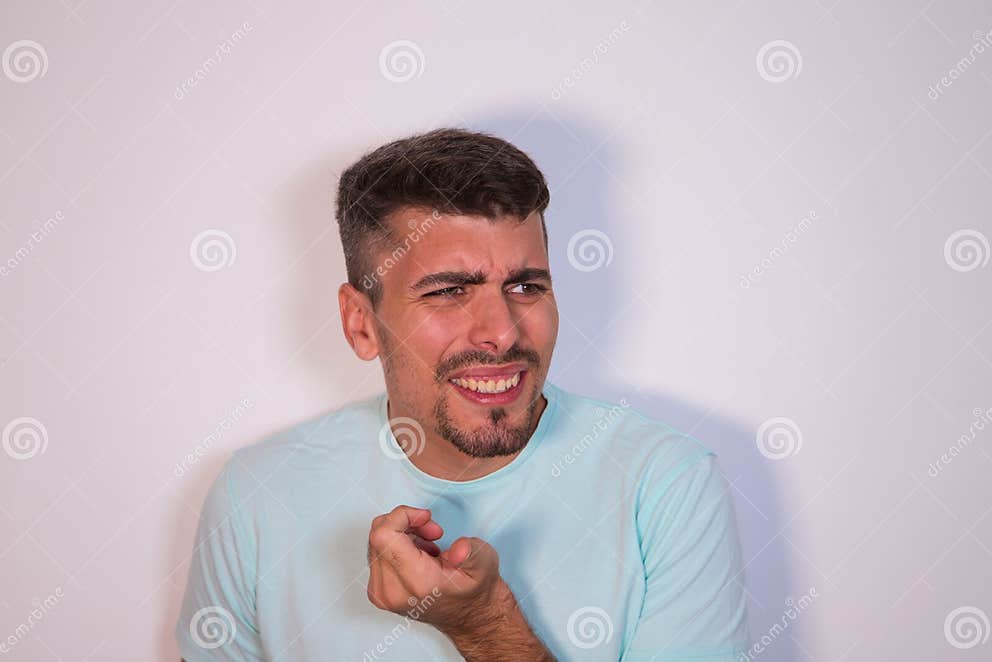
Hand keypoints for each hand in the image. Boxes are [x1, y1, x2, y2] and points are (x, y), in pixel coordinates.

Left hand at [366, 505, 504, 633]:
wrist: (469, 617)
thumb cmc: (474, 590)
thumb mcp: (484, 564)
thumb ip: (472, 553)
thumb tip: (460, 550)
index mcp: (417, 583)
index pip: (384, 536)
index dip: (402, 516)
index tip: (424, 518)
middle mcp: (392, 591)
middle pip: (378, 534)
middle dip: (406, 522)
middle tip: (432, 532)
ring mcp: (382, 593)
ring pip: (376, 540)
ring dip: (402, 532)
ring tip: (429, 543)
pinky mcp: (377, 590)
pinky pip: (376, 551)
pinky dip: (396, 542)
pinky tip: (418, 551)